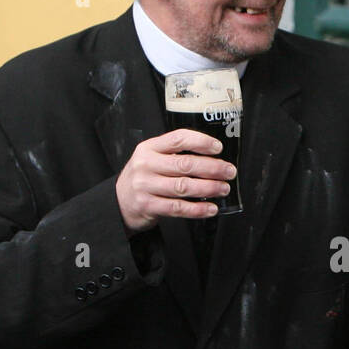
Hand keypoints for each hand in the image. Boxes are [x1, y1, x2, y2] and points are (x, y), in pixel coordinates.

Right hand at [115, 128, 235, 230]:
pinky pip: (178, 208)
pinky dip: (198, 209)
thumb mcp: (152, 158)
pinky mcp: (148, 206)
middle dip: (212, 168)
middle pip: (185, 164)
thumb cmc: (145, 177)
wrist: (119, 201)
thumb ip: (174, 154)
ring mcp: (146, 186)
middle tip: (229, 171)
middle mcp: (146, 165)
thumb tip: (213, 158)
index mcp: (150, 147)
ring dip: (209, 188)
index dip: (201, 142)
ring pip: (183, 186)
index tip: (218, 148)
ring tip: (224, 188)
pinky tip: (211, 208)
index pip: (178, 139)